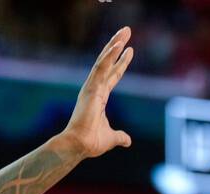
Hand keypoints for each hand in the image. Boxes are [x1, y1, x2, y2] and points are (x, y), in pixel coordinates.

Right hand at [60, 28, 133, 157]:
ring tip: (124, 32)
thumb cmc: (91, 142)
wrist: (80, 146)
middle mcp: (95, 88)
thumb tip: (128, 141)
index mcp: (100, 97)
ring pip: (104, 61)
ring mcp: (92, 87)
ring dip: (114, 45)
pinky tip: (117, 45)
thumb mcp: (111, 138)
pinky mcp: (91, 89)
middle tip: (127, 31)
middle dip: (118, 46)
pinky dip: (108, 56)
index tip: (130, 51)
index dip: (121, 63)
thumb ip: (120, 137)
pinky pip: (101, 69)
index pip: (113, 75)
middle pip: (109, 62)